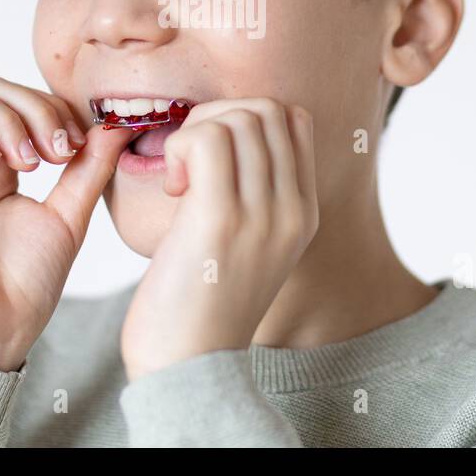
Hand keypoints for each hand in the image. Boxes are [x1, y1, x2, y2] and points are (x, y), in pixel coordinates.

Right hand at [0, 75, 131, 369]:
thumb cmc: (24, 285)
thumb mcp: (68, 214)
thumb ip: (88, 168)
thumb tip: (115, 125)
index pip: (14, 98)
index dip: (49, 107)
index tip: (78, 146)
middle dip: (30, 106)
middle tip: (56, 152)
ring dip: (2, 116)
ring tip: (27, 163)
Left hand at [119, 98, 318, 380]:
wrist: (189, 365)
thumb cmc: (201, 300)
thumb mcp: (250, 243)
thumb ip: (254, 192)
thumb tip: (228, 132)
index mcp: (304, 212)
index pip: (293, 118)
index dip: (244, 117)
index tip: (212, 157)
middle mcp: (293, 210)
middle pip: (265, 109)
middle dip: (216, 116)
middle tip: (188, 163)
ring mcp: (262, 215)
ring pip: (235, 117)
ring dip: (193, 133)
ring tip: (180, 180)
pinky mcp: (219, 220)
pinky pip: (204, 140)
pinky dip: (177, 147)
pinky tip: (171, 189)